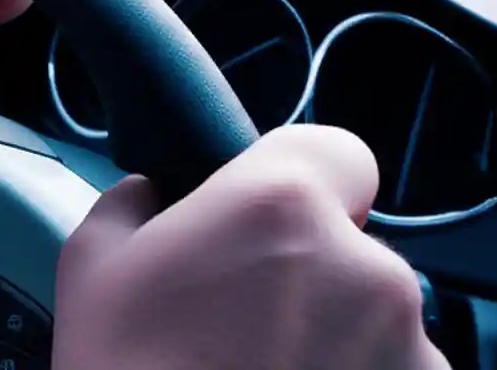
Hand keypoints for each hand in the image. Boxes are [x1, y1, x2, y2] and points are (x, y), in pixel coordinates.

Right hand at [53, 125, 449, 369]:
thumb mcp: (92, 262)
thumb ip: (139, 200)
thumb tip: (155, 196)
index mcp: (281, 208)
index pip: (336, 149)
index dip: (300, 178)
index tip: (270, 215)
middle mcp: (362, 269)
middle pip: (347, 239)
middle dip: (302, 268)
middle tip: (236, 313)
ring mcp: (404, 346)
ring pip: (369, 311)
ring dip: (329, 330)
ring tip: (257, 368)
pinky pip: (389, 368)